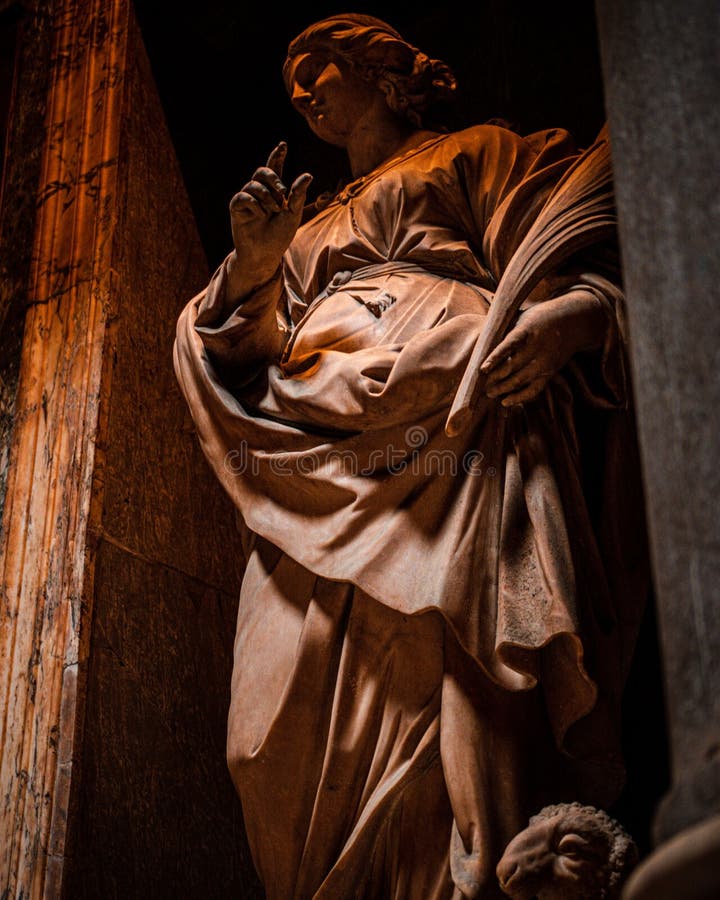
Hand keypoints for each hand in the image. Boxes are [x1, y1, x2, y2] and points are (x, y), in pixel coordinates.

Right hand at [226, 142, 311, 299]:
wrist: (264, 255)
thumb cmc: (279, 237)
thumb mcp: (293, 214)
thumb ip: (298, 195)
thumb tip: (308, 175)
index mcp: (274, 193)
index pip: (274, 169)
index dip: (277, 156)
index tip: (283, 145)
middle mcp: (259, 193)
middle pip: (262, 172)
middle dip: (273, 177)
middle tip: (282, 191)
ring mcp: (247, 200)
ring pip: (253, 184)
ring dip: (266, 196)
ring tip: (273, 211)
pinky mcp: (236, 208)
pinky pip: (243, 197)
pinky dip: (254, 204)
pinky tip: (260, 215)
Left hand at [480, 290, 605, 405]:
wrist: (573, 322)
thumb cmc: (539, 318)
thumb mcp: (522, 316)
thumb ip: (505, 327)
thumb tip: (481, 339)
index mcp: (527, 330)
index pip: (509, 345)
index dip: (495, 358)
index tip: (482, 369)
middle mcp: (537, 347)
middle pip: (513, 366)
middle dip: (495, 378)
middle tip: (480, 385)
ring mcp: (544, 361)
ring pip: (521, 380)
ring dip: (503, 388)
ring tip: (489, 393)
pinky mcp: (550, 372)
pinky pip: (534, 389)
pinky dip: (519, 397)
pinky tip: (505, 402)